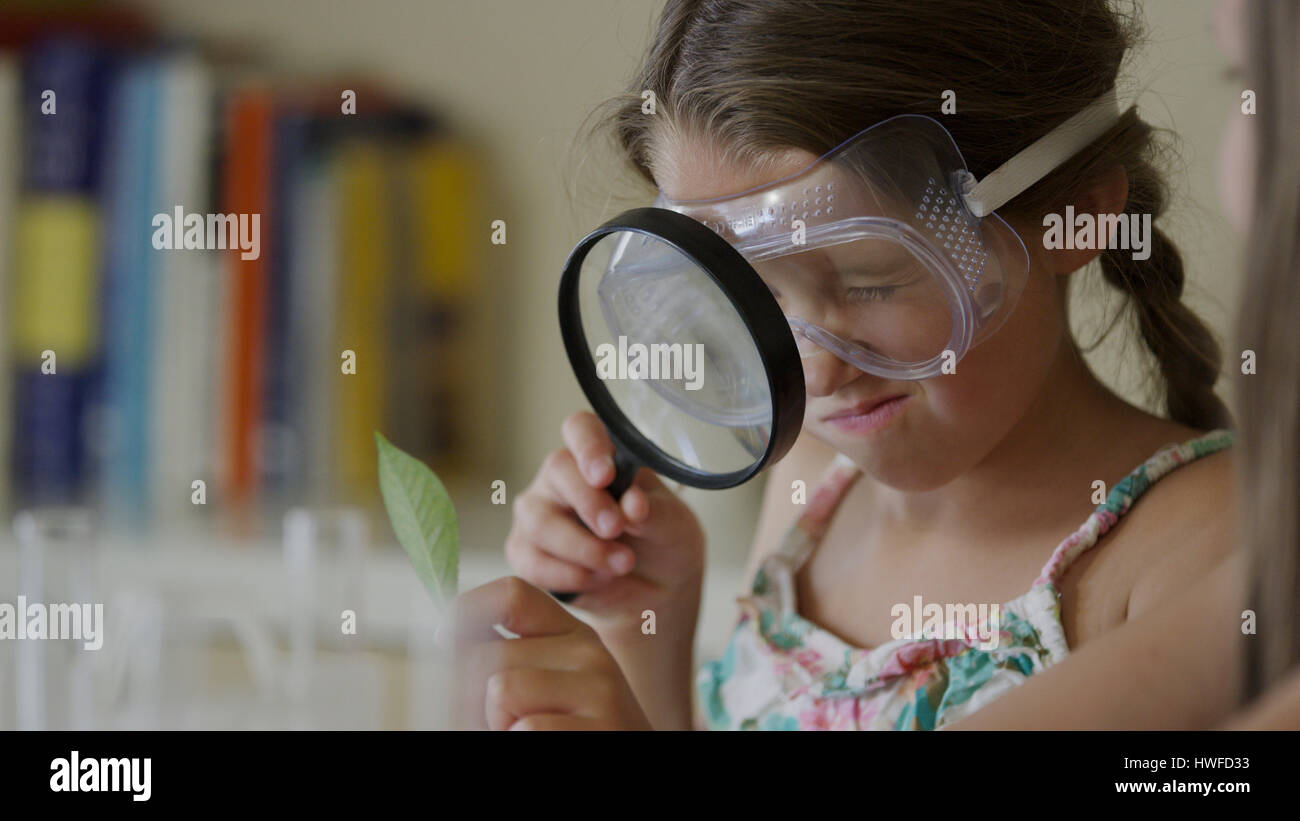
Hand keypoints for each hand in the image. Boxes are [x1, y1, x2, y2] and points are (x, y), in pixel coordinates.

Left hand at [441, 576, 654, 730]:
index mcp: (570, 632)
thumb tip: (446, 636)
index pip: (511, 594)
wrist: (629, 763)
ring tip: (523, 733)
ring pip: (502, 688)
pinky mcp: (602, 726)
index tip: (443, 639)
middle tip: (493, 721)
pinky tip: (547, 746)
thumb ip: (502, 656)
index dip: (465, 611)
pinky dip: (517, 744)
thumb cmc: (565, 732)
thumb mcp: (539, 683)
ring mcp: (600, 688)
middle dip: (468, 695)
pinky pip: (526, 727)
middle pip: (488, 652)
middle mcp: (588, 650)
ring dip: (495, 723)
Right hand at [505, 411, 704, 626]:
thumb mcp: (674, 527)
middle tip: (617, 530)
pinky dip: (570, 576)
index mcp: (599, 456)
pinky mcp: (525, 554)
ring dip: (584, 548)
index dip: (588, 446)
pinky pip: (532, 563)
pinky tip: (599, 579)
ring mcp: (537, 514)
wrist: (655, 593)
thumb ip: (655, 513)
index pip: (580, 428)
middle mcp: (562, 478)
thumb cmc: (663, 543)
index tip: (605, 475)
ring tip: (622, 564)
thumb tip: (632, 504)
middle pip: (557, 470)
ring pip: (540, 522)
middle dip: (589, 504)